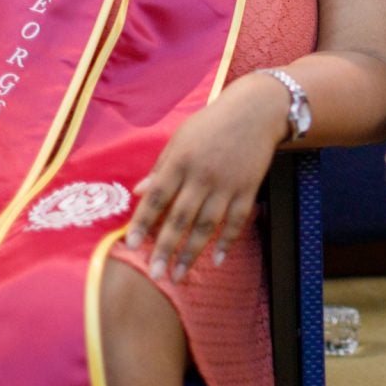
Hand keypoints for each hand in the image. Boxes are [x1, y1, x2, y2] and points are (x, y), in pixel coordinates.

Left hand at [124, 71, 289, 282]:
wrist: (255, 111)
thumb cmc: (212, 123)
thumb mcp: (180, 138)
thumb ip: (160, 167)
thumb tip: (138, 192)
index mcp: (180, 161)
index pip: (157, 197)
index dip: (142, 222)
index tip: (130, 245)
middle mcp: (201, 175)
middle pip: (180, 218)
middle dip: (165, 248)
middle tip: (155, 275)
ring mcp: (226, 184)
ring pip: (206, 225)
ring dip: (192, 253)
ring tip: (180, 275)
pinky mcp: (248, 189)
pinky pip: (236, 221)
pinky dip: (227, 241)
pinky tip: (216, 260)